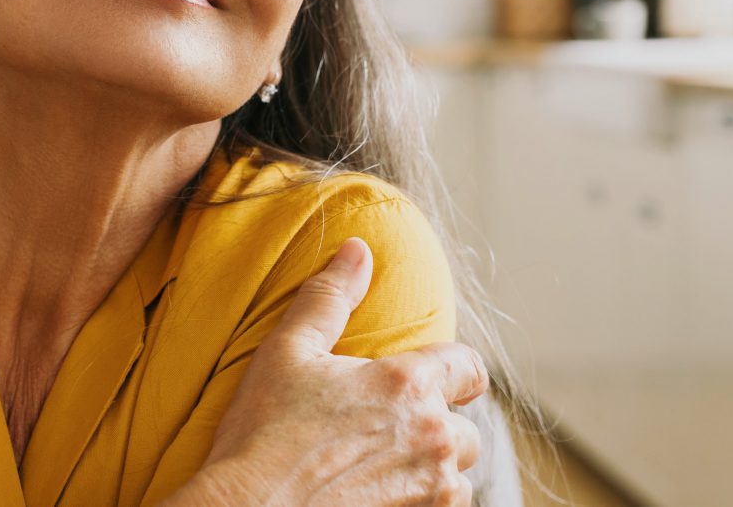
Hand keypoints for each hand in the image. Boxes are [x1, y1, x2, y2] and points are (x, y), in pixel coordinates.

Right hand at [174, 238, 488, 506]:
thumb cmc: (263, 433)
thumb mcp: (286, 351)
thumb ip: (329, 298)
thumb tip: (357, 251)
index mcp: (407, 385)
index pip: (469, 367)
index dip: (456, 371)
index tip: (436, 381)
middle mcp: (433, 437)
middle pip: (467, 431)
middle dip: (437, 429)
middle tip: (390, 433)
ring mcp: (431, 487)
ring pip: (456, 477)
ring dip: (432, 471)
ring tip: (385, 468)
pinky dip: (420, 501)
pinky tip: (381, 495)